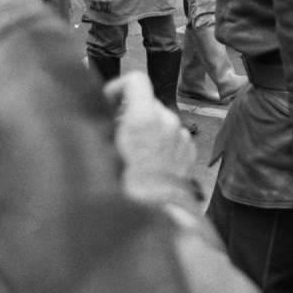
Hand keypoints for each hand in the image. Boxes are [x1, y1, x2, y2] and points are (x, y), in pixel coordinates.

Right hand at [104, 72, 195, 204]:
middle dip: (131, 114)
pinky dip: (162, 143)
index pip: (136, 80)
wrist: (154, 212)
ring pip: (161, 121)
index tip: (109, 102)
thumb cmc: (124, 183)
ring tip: (133, 154)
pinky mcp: (190, 150)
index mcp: (145, 116)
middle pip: (148, 103)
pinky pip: (173, 137)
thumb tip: (105, 110)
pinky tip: (150, 163)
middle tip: (117, 134)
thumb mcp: (103, 147)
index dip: (119, 86)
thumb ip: (105, 122)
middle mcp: (168, 121)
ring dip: (148, 130)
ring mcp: (182, 136)